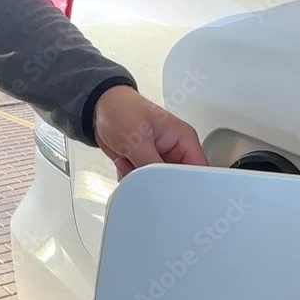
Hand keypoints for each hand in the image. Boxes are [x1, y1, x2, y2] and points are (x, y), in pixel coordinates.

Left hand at [92, 85, 207, 177]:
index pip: (198, 169)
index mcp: (184, 139)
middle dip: (157, 183)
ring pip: (158, 185)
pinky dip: (131, 178)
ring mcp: (160, 159)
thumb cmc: (122, 110)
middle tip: (141, 171)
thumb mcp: (137, 139)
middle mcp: (175, 151)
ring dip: (140, 179)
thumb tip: (157, 186)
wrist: (100, 109)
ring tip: (129, 161)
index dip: (188, 185)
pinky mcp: (145, 165)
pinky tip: (124, 162)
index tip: (170, 190)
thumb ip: (150, 166)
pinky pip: (143, 182)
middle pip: (177, 181)